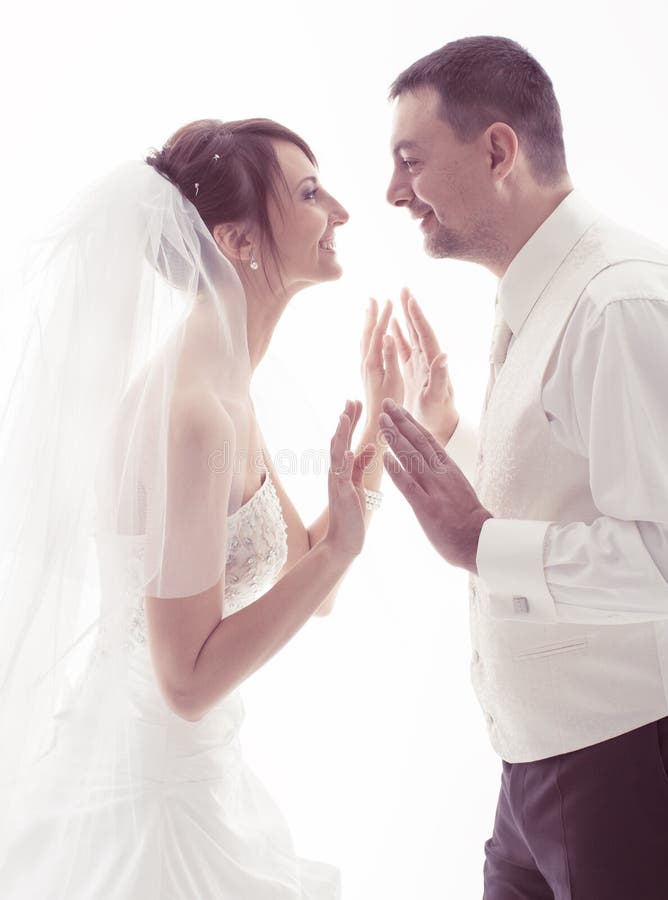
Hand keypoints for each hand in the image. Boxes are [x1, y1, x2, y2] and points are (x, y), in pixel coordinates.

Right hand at [325, 399, 376, 560]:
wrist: (343, 541)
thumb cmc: (352, 513)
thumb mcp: (358, 484)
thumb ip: (361, 464)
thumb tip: (371, 447)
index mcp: (343, 468)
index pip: (346, 438)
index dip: (351, 420)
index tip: (356, 402)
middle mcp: (336, 472)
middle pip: (338, 440)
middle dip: (345, 420)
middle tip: (351, 400)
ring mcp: (337, 482)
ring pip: (336, 454)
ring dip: (341, 435)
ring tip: (345, 417)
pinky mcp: (342, 495)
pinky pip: (342, 476)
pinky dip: (344, 462)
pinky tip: (348, 450)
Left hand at [360, 298, 403, 431]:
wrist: (377, 419)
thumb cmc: (389, 402)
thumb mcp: (394, 379)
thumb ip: (389, 357)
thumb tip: (386, 336)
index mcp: (373, 362)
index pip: (378, 333)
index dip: (384, 316)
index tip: (389, 300)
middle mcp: (365, 362)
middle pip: (367, 333)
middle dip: (371, 315)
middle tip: (372, 298)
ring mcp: (364, 367)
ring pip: (364, 339)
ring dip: (367, 323)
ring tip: (368, 309)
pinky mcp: (367, 371)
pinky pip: (365, 346)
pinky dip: (368, 335)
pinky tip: (370, 334)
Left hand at [379, 399, 491, 573]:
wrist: (481, 542)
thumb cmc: (469, 520)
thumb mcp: (458, 488)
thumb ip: (444, 475)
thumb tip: (432, 463)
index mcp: (449, 469)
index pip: (427, 440)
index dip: (411, 422)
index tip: (399, 409)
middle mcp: (441, 474)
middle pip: (418, 441)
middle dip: (400, 421)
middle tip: (386, 403)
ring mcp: (434, 489)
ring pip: (412, 457)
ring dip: (395, 437)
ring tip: (381, 421)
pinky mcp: (427, 508)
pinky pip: (409, 486)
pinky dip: (396, 470)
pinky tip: (384, 458)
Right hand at [390, 287, 458, 445]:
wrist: (439, 428)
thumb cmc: (438, 416)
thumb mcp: (438, 398)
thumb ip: (440, 377)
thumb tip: (444, 355)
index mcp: (433, 363)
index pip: (425, 335)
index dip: (417, 317)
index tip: (410, 299)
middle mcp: (428, 360)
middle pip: (419, 329)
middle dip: (411, 309)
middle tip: (404, 289)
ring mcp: (420, 365)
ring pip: (411, 336)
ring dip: (405, 318)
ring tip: (398, 300)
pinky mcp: (413, 371)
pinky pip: (404, 349)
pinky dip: (399, 335)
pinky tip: (393, 326)